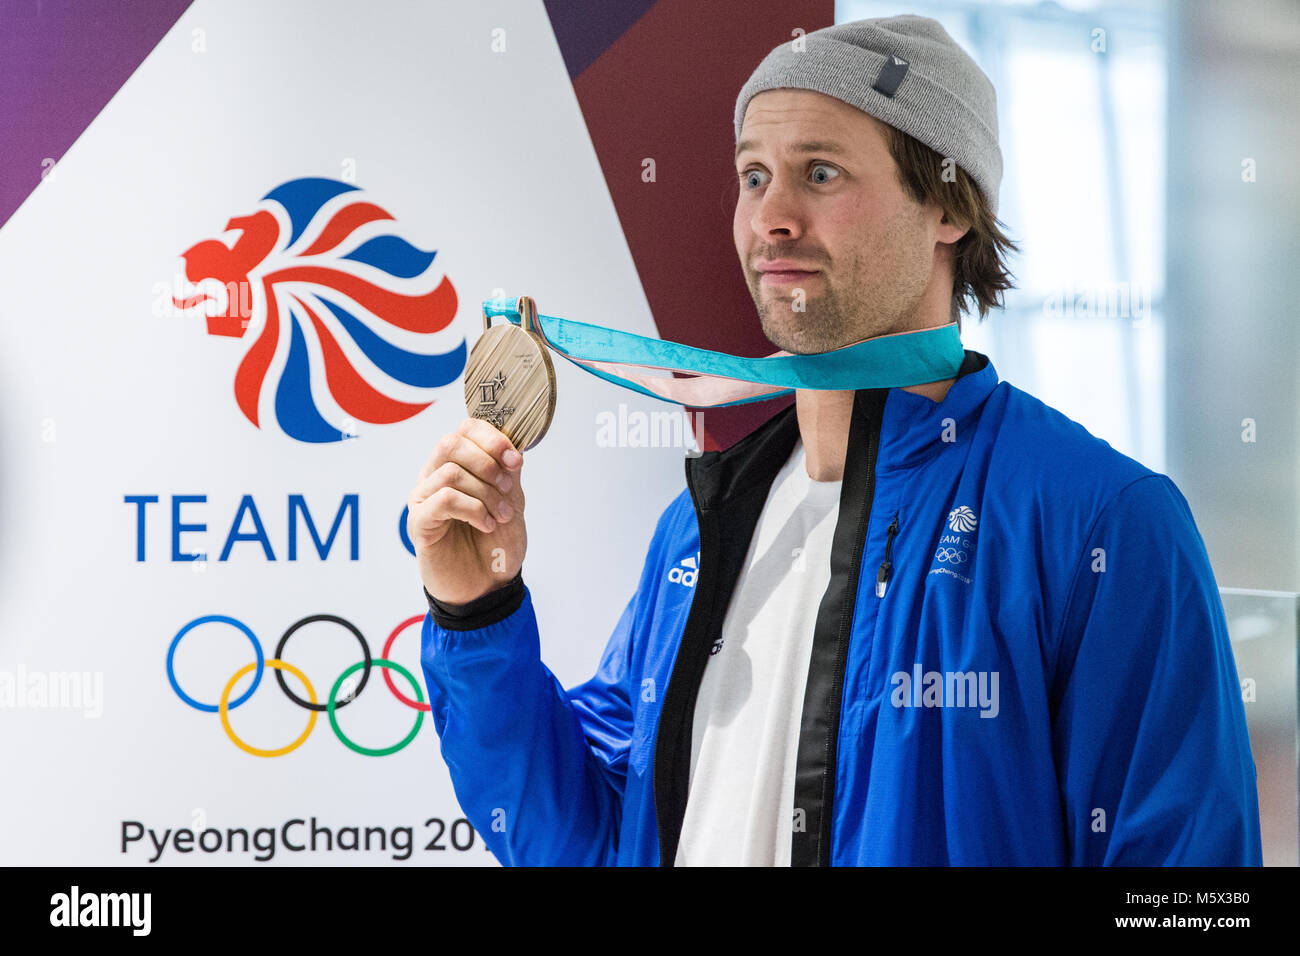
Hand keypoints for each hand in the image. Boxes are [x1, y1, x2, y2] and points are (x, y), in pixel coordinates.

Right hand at [407, 417, 526, 604]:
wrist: (488, 586)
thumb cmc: (495, 544)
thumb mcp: (511, 501)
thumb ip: (508, 472)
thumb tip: (511, 447)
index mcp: (457, 465)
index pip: (464, 430)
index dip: (491, 438)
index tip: (514, 460)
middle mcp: (434, 477)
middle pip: (451, 444)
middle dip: (488, 464)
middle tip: (507, 490)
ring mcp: (423, 499)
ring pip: (451, 473)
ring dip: (485, 494)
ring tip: (499, 515)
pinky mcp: (419, 523)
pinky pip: (443, 500)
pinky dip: (473, 509)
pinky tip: (485, 525)